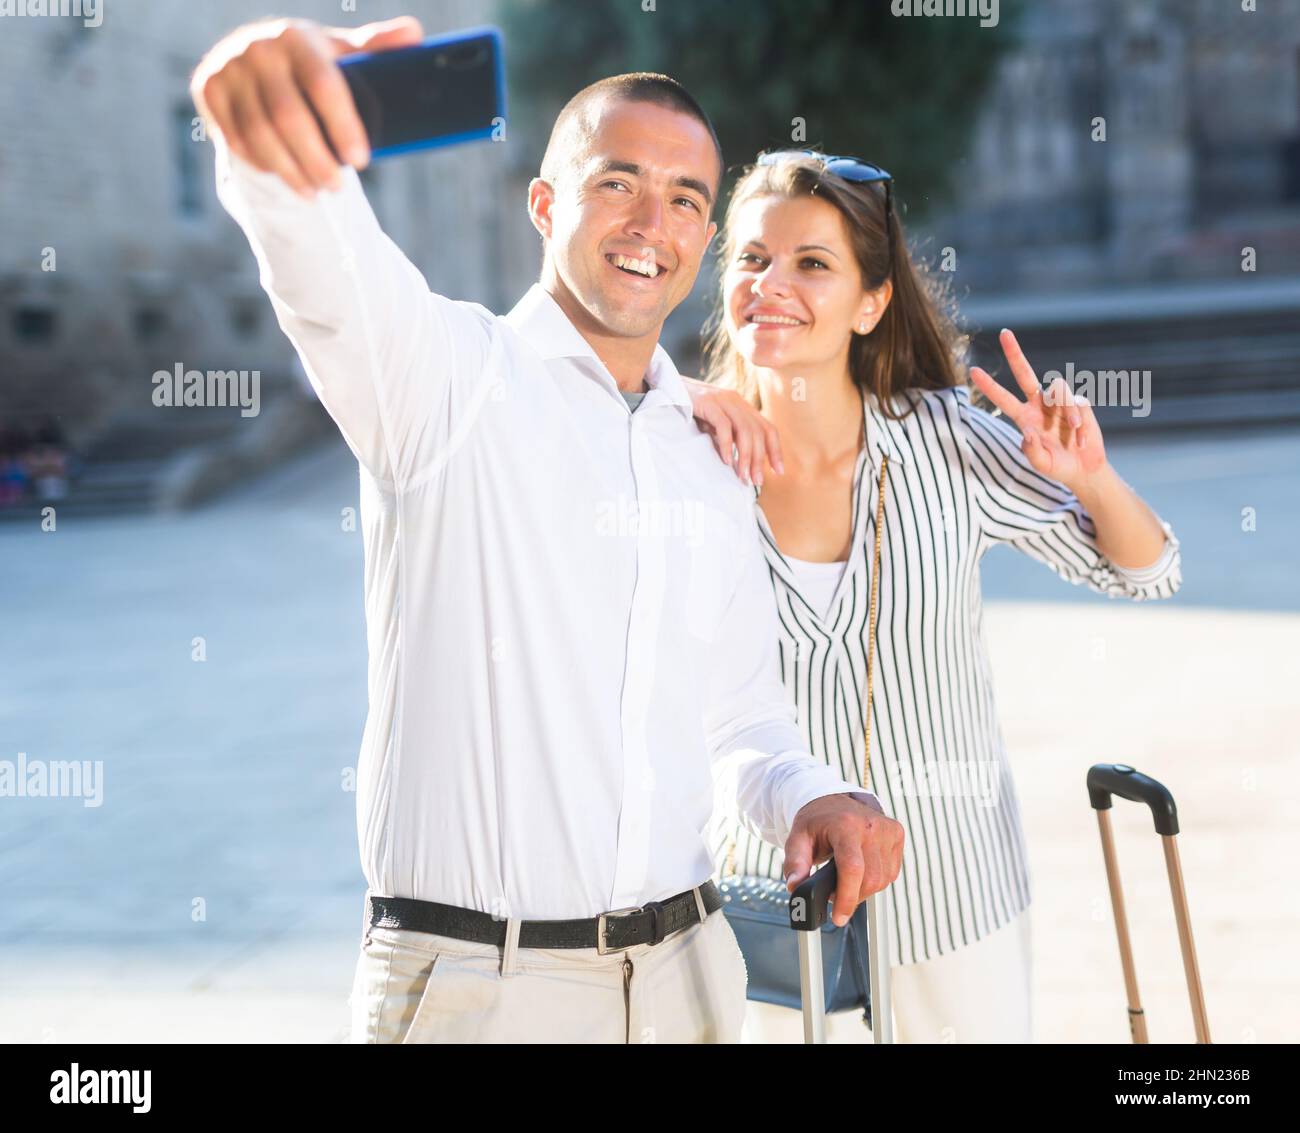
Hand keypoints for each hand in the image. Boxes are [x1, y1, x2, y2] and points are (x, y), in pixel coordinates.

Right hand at [190, 15, 423, 197]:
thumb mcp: (339, 51)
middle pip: (290, 118)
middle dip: (316, 159)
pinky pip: (236, 138)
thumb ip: (374, 48)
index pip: (324, 86)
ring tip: (314, 191)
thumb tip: (415, 34)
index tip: (362, 160)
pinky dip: (263, 163)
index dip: (344, 127)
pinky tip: (284, 177)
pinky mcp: (207, 89)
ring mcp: (228, 68)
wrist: (249, 53)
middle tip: (337, 188)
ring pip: (260, 134)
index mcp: (296, 37)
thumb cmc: (308, 60)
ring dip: (290, 170)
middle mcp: (257, 48)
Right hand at [680, 377, 783, 486]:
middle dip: (760, 460)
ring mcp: (722, 400)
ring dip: (746, 456)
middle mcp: (736, 401)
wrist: (667, 387)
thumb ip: (728, 436)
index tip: (778, 472)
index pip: (768, 428)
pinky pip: (724, 426)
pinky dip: (727, 445)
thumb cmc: (690, 409)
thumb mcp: (714, 423)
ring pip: (744, 430)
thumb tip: (740, 464)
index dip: (776, 450)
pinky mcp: (707, 402)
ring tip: (742, 476)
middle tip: (756, 481)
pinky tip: (726, 460)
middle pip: (758, 432)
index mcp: (742, 405)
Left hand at [783, 794, 903, 926]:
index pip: (852, 868)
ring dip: (863, 889)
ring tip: (845, 880)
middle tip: (833, 893)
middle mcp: (870, 826)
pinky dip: (875, 879)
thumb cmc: (816, 822)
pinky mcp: (896, 834)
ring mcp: (887, 829)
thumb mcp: (797, 839)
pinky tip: (861, 870)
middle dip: (851, 896)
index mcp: (845, 824)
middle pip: (870, 880)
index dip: (846, 897)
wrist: (832, 801)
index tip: (838, 916)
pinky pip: (890, 872)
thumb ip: (795, 863)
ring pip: (882, 880)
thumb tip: (795, 886)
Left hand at [969, 328, 1107, 493]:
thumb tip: (1028, 433)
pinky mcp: (1079, 403)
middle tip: (1003, 333)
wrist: (1083, 469)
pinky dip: (1081, 423)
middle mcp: (1039, 405)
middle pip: (1025, 373)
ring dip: (1068, 412)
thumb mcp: (1041, 464)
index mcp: (1024, 418)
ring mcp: (1059, 402)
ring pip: (1059, 388)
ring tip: (1074, 432)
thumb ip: (1032, 451)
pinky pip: (1079, 404)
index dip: (989, 385)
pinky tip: (1081, 439)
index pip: (1003, 398)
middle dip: (1014, 353)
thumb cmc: (1058, 466)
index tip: (973, 370)